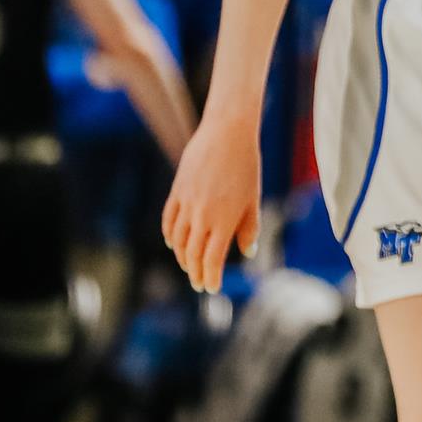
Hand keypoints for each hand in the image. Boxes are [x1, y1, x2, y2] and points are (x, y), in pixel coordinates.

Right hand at [161, 115, 261, 292]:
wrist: (227, 134)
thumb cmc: (247, 166)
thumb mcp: (253, 199)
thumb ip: (249, 227)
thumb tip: (247, 252)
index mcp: (224, 220)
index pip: (212, 259)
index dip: (211, 277)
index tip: (212, 288)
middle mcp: (202, 216)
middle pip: (193, 254)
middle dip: (196, 273)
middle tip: (200, 284)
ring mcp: (187, 204)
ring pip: (179, 241)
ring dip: (183, 258)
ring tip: (190, 267)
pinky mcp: (176, 191)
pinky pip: (169, 221)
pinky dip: (170, 236)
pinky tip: (174, 245)